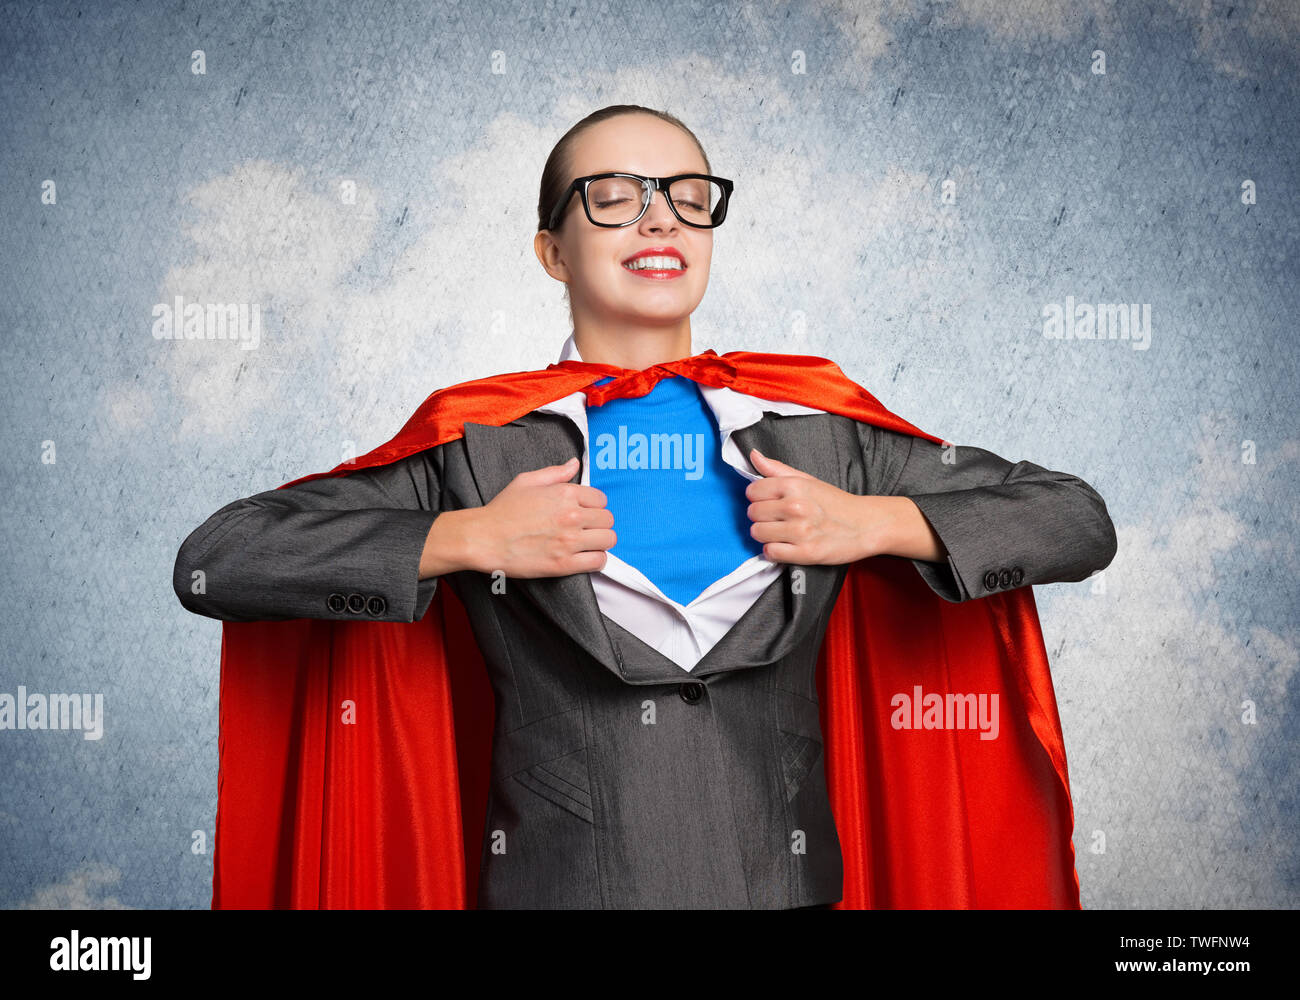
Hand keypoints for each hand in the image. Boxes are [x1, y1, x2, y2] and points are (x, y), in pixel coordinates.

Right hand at [420, 457, 615, 577]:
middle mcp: (571, 516)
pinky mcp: (564, 564)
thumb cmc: (502, 510)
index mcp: (565, 494)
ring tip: (589, 543)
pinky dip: (596, 560)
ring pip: (608, 540)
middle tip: (587, 528)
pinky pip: (598, 561)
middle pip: (608, 520)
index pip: (601, 499)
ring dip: (601, 541)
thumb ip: (555, 473)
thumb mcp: (526, 481)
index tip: (585, 512)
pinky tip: (586, 557)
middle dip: (599, 523)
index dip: (594, 506)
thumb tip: (574, 464)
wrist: (484, 538)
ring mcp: (569, 541)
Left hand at [746, 449, 945, 564]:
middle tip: (778, 519)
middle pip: (752, 513)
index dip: (758, 498)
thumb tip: (753, 455)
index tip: (770, 502)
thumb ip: (777, 469)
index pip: (752, 491)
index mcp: (794, 486)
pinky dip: (775, 551)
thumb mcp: (808, 480)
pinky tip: (786, 545)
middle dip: (762, 517)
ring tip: (782, 532)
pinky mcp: (805, 553)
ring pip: (757, 533)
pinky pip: (770, 552)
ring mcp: (800, 531)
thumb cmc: (836, 503)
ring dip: (766, 535)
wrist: (866, 525)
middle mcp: (796, 506)